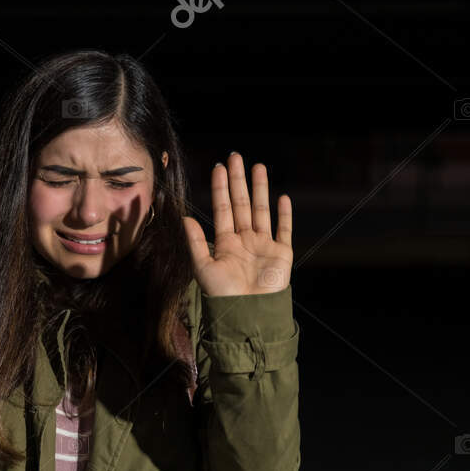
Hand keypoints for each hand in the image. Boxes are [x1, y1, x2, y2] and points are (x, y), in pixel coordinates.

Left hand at [182, 152, 292, 296]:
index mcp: (225, 242)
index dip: (221, 188)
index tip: (218, 167)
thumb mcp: (203, 267)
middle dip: (238, 180)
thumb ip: (196, 242)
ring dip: (260, 189)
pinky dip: (284, 214)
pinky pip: (284, 229)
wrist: (247, 313)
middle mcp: (244, 239)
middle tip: (235, 157)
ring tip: (259, 168)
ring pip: (261, 210)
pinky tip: (282, 197)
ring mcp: (263, 244)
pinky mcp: (281, 253)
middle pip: (241, 203)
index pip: (223, 208)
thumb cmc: (222, 295)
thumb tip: (185, 218)